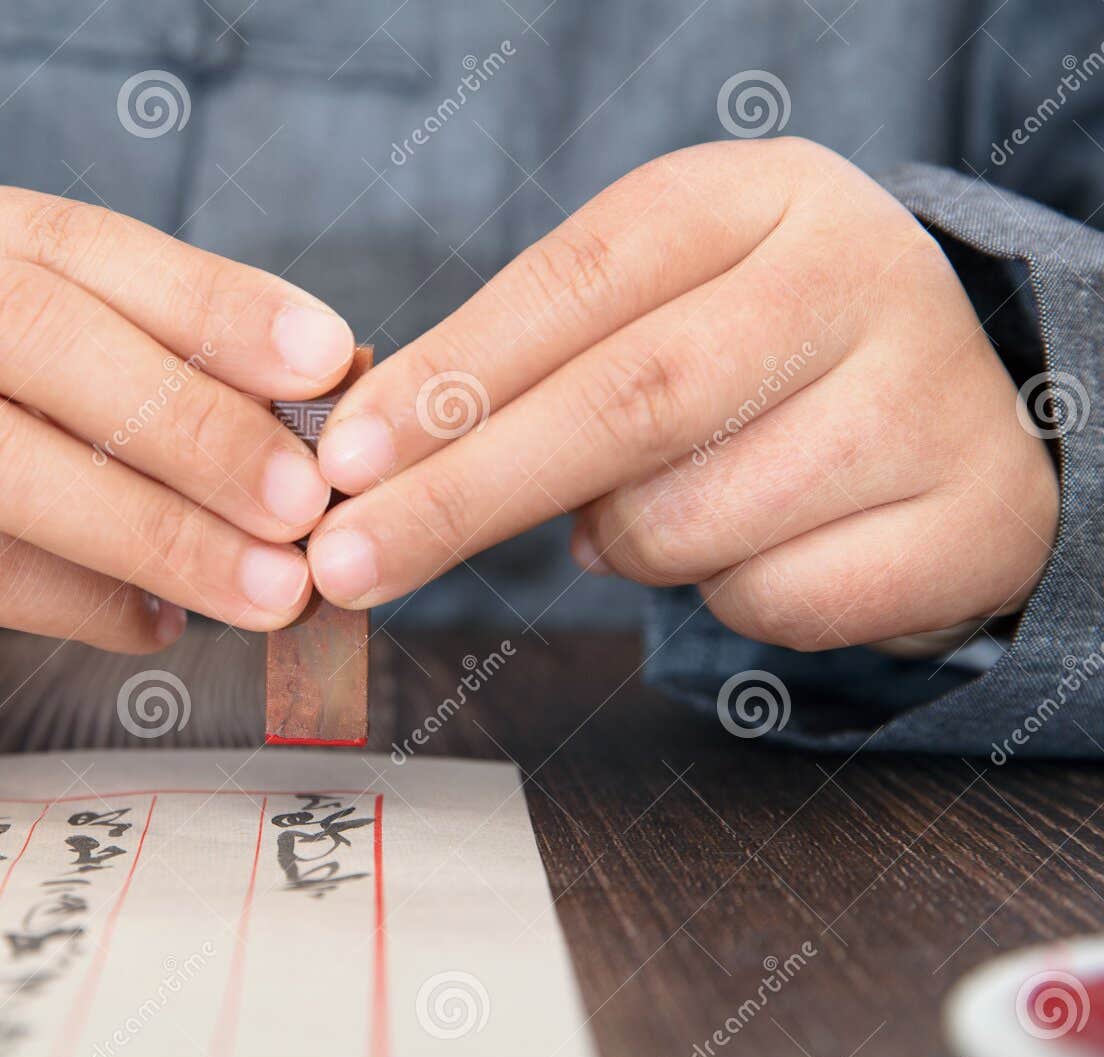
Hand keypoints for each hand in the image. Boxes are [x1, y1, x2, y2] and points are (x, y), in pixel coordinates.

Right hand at [0, 184, 354, 740]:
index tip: (328, 361)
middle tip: (303, 501)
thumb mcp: (16, 397)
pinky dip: (79, 601)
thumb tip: (308, 415)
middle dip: (187, 418)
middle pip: (20, 330)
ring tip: (263, 587)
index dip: (204, 297)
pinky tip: (152, 627)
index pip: (63, 240)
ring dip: (153, 527)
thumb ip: (129, 386)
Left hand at [309, 139, 1058, 650]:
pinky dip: (724, 596)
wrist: (958, 403)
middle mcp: (857, 275)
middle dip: (465, 495)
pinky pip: (772, 600)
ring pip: (688, 520)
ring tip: (651, 509)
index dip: (450, 378)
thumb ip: (528, 355)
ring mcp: (929, 398)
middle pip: (626, 403)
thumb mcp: (655, 302)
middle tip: (350, 562)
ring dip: (621, 545)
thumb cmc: (752, 353)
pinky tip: (759, 543)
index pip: (578, 283)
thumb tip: (368, 450)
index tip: (344, 457)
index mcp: (758, 197)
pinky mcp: (970, 518)